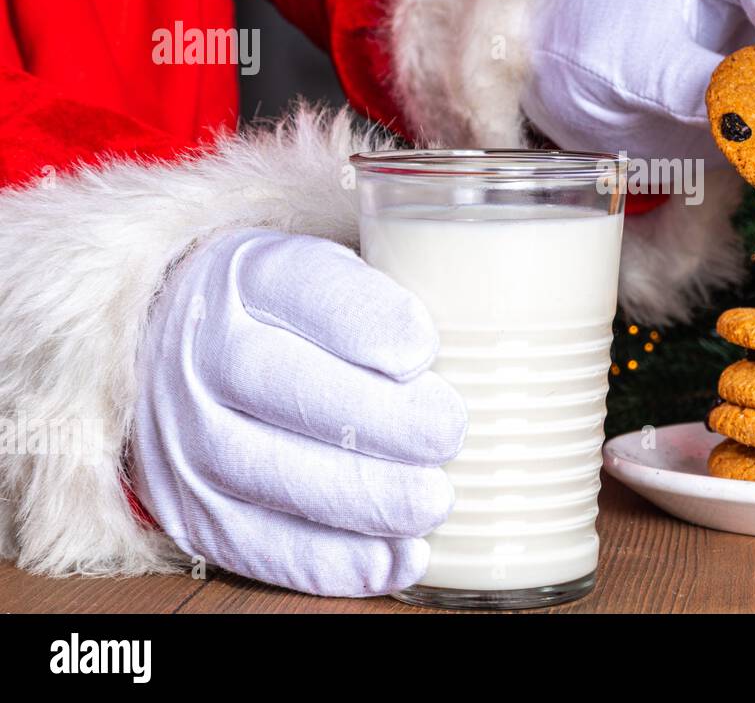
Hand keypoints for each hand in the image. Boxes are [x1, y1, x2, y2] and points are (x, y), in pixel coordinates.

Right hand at [130, 229, 466, 596]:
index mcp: (249, 276)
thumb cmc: (294, 312)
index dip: (365, 322)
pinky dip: (335, 562)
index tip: (423, 350)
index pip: (302, 287)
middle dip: (378, 418)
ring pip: (268, 471)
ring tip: (434, 501)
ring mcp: (185, 436)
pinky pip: (259, 546)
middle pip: (284, 385)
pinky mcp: (192, 509)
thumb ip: (392, 297)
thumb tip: (503, 339)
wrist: (172, 349)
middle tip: (449, 433)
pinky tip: (399, 559)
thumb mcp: (332, 270)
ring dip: (362, 497)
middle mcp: (205, 354)